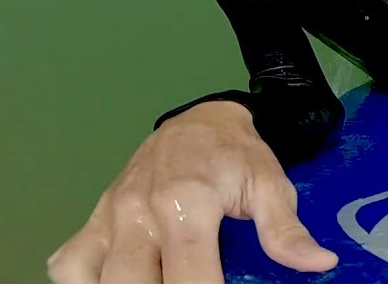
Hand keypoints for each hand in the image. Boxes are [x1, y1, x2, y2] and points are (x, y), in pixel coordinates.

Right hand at [47, 100, 337, 283]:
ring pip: (92, 276)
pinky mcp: (93, 218)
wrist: (200, 120)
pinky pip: (69, 263)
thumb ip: (285, 230)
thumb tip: (318, 264)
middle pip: (131, 282)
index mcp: (187, 201)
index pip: (189, 275)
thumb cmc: (237, 155)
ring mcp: (110, 215)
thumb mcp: (270, 184)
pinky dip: (82, 281)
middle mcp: (139, 210)